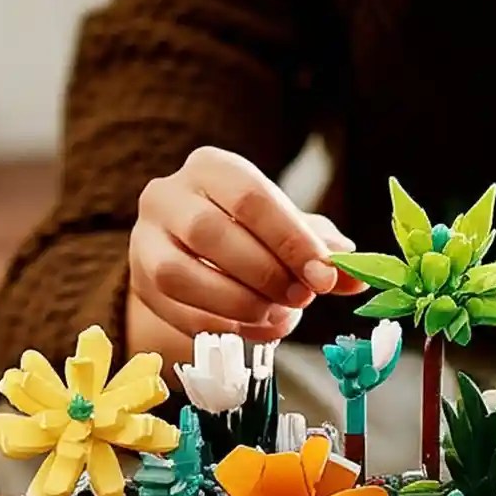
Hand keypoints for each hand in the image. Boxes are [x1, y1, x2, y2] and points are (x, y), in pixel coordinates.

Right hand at [129, 146, 364, 341]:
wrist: (194, 250)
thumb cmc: (250, 232)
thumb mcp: (288, 229)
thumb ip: (322, 249)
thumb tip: (356, 276)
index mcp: (211, 167)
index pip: (251, 198)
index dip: (291, 240)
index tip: (325, 275)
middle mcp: (167, 195)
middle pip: (212, 233)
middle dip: (266, 273)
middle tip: (303, 297)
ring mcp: (144, 239)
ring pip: (182, 274)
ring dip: (239, 303)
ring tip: (278, 314)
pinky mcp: (139, 282)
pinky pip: (176, 310)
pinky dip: (221, 325)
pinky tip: (254, 327)